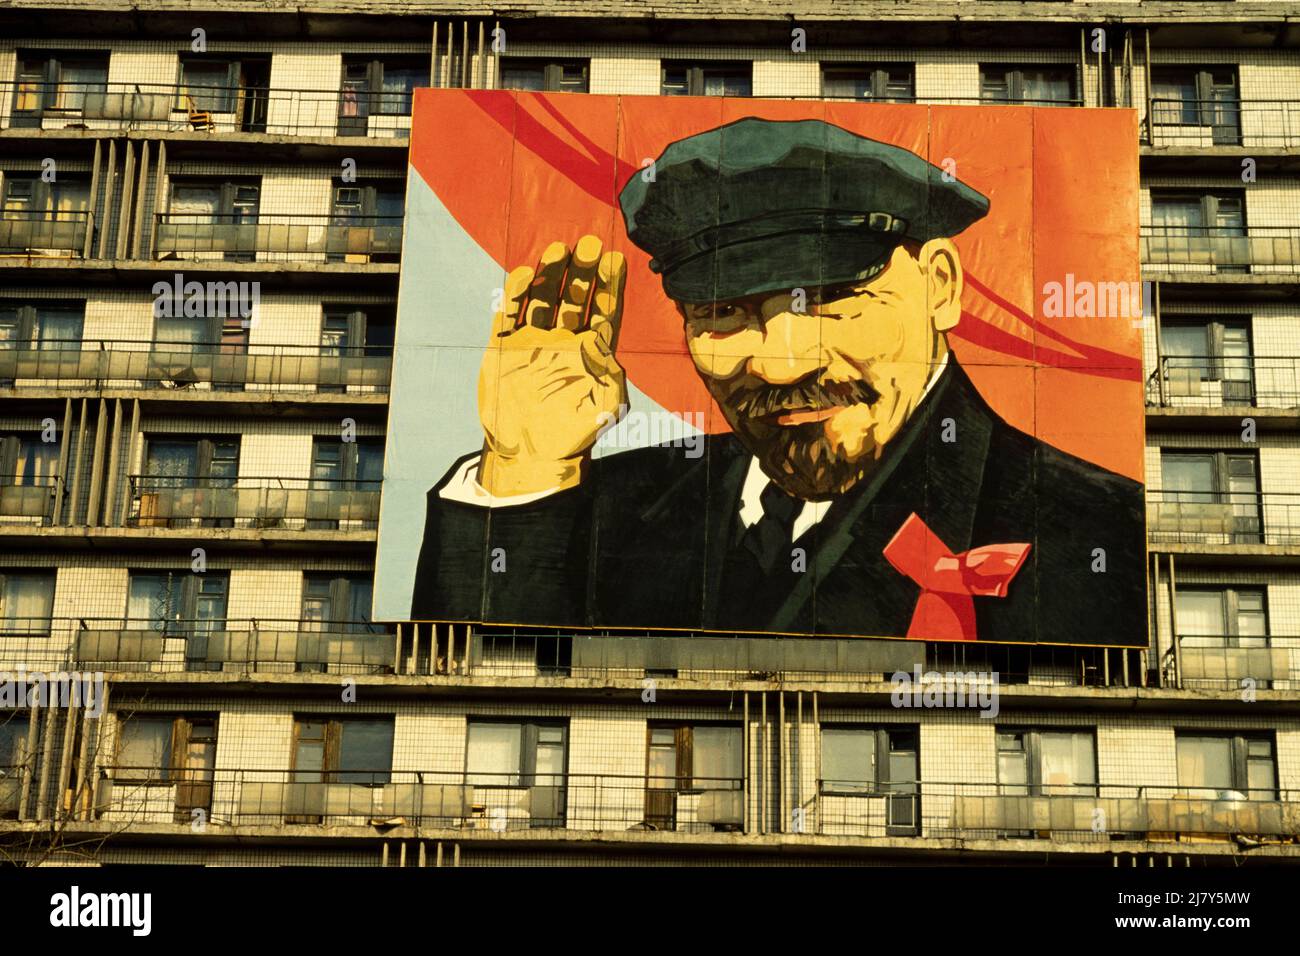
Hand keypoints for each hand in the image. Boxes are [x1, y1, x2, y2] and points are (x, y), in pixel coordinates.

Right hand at [477, 234, 627, 496]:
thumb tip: (600, 339)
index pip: (604, 310)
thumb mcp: (606, 407)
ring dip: (550, 275)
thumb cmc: (574, 432)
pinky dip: (514, 295)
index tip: (614, 257)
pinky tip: (523, 276)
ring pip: (543, 299)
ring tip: (558, 251)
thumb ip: (611, 374)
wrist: (530, 453)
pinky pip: (509, 315)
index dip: (609, 284)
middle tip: (587, 244)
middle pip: (574, 297)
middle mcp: (563, 340)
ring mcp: (533, 342)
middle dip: (581, 271)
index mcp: (590, 352)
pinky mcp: (504, 349)